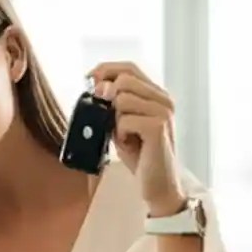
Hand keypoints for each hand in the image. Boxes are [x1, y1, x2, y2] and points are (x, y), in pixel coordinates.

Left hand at [89, 61, 186, 215]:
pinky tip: (131, 146)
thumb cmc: (139, 154)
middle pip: (123, 80)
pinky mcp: (158, 126)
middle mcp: (164, 99)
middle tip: (111, 123)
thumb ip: (111, 104)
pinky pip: (123, 120)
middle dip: (108, 100)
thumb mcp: (120, 124)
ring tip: (126, 138)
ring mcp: (163, 111)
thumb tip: (96, 85)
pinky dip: (120, 134)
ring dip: (114, 121)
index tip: (88, 81)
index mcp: (156, 94)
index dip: (105, 70)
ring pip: (121, 99)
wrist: (157, 184)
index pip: (129, 67)